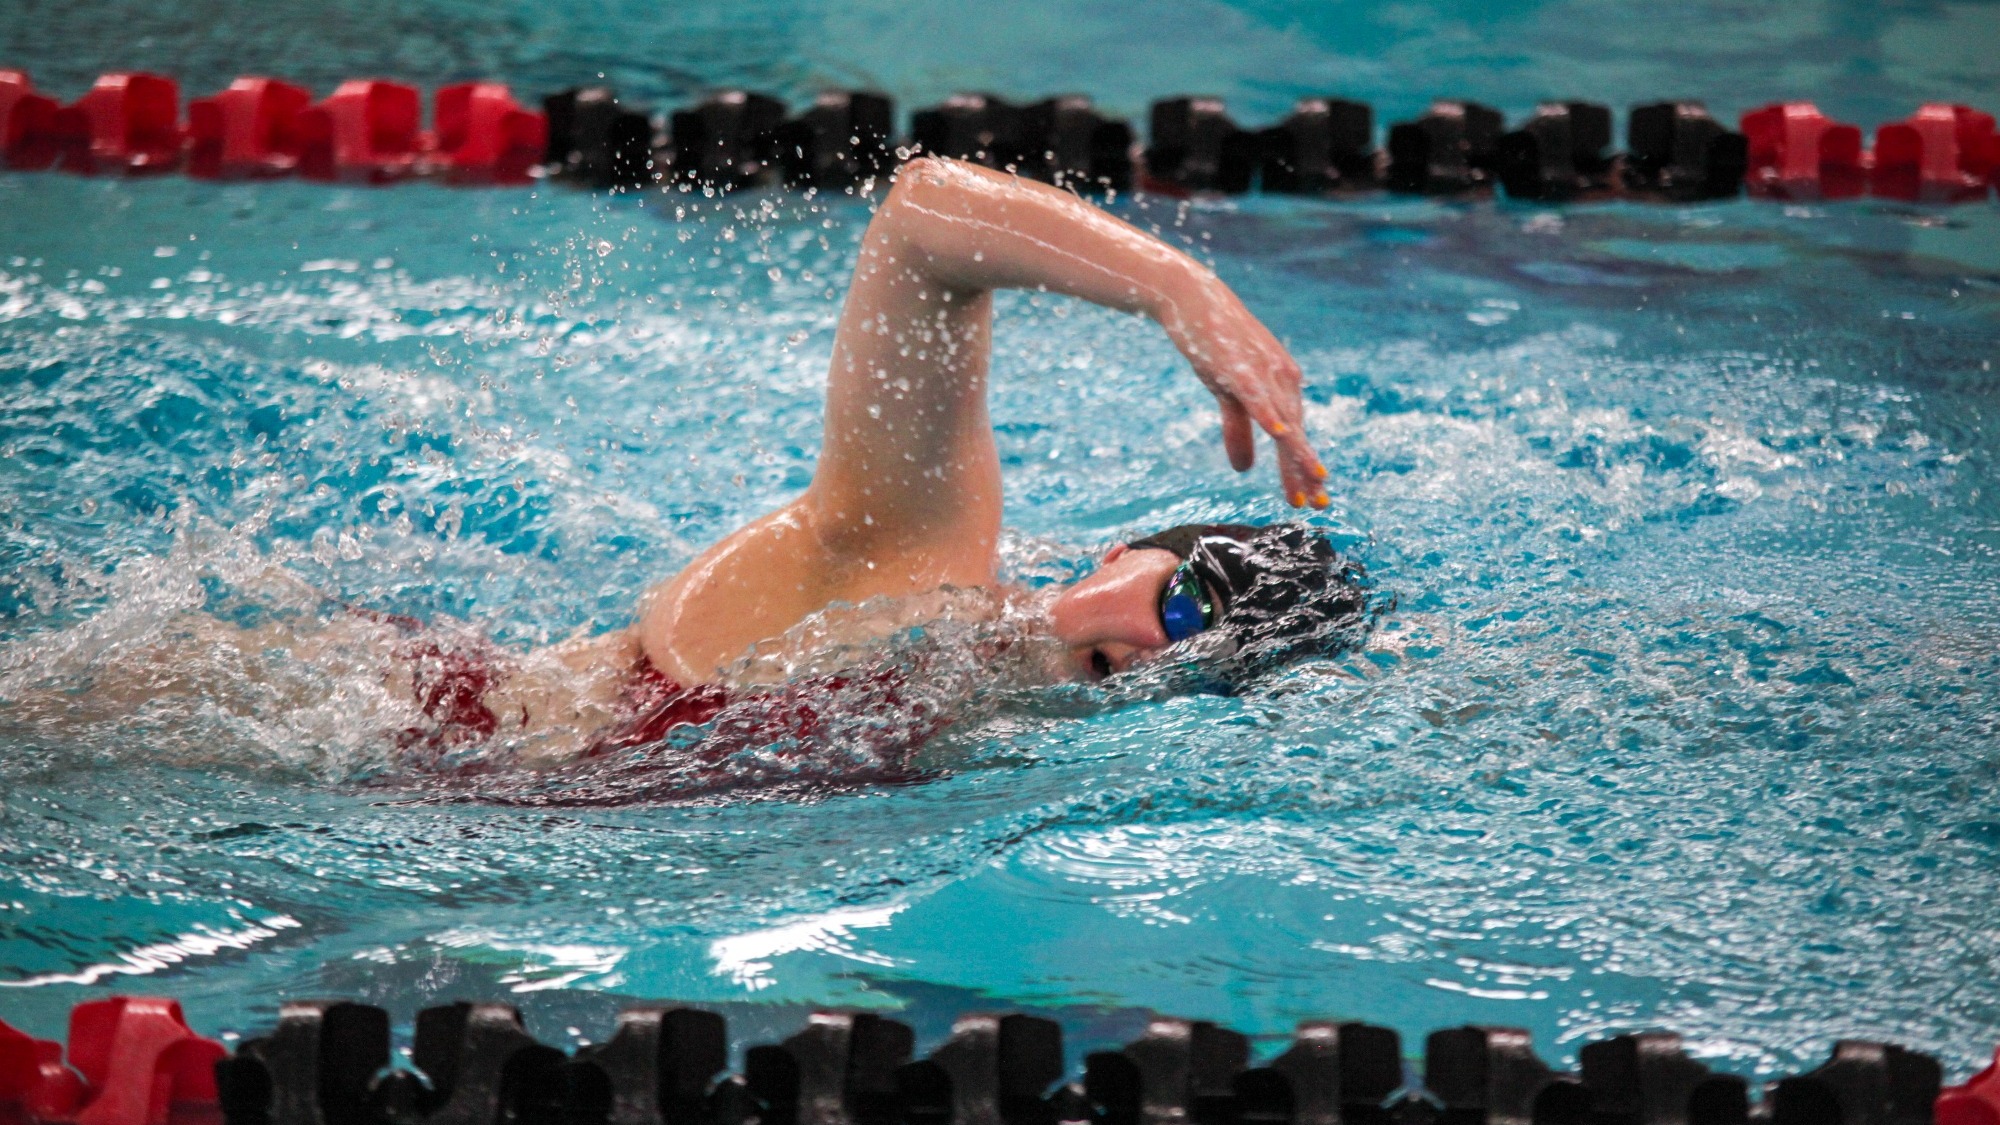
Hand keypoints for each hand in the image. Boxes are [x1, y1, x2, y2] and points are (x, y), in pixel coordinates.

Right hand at [1156, 271, 1329, 508]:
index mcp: (1282, 385)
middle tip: (1320, 504)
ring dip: (1297, 453)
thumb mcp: (1227, 393)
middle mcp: (1282, 378)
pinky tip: (1282, 436)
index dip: (1300, 469)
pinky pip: (1258, 397)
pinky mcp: (1239, 367)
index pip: (1295, 435)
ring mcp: (1263, 372)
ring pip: (1284, 421)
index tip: (1312, 501)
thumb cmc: (1213, 345)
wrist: (1194, 299)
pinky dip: (1271, 416)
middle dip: (1306, 470)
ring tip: (1312, 482)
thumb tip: (1245, 470)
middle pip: (1296, 434)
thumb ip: (1238, 431)